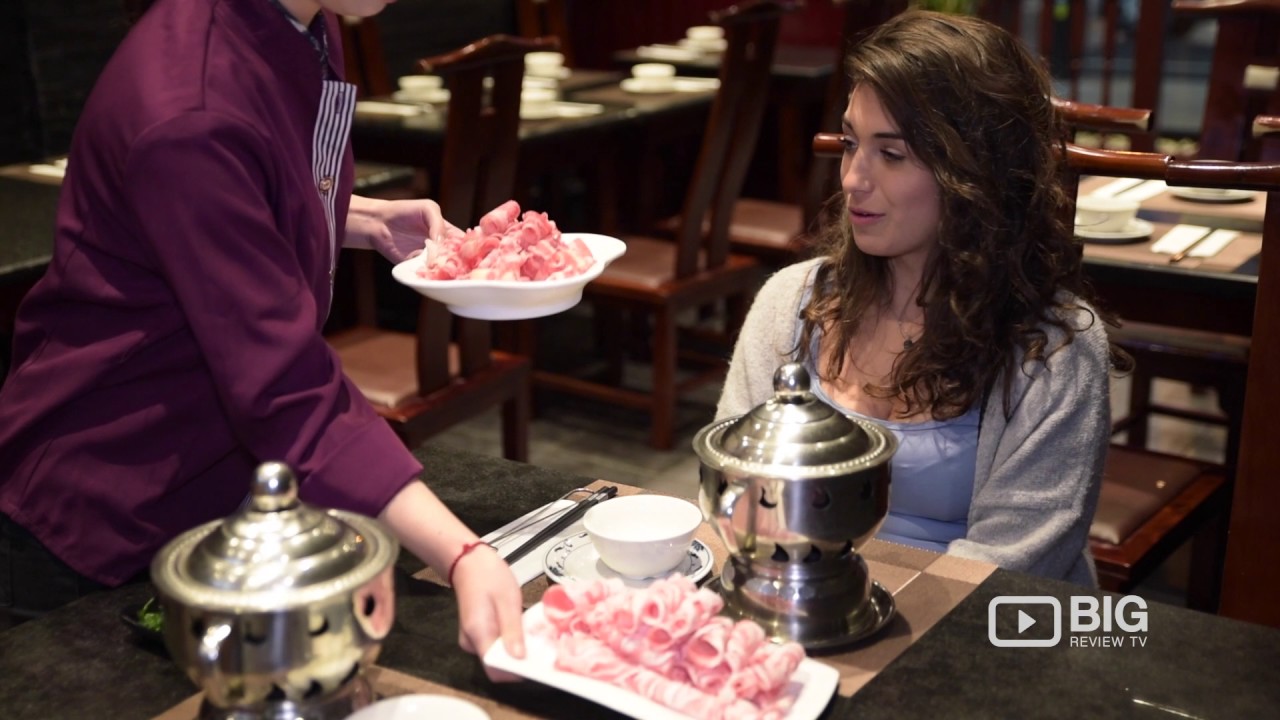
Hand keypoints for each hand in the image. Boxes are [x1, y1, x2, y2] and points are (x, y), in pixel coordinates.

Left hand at [344, 195, 459, 263]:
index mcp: (448, 233)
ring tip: (445, 266)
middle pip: (456, 258)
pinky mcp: (416, 267)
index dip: (469, 247)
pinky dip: (429, 273)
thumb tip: (443, 243)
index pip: (464, 242)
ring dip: (444, 269)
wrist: (379, 222)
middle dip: (459, 262)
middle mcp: (441, 248)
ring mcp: (429, 259)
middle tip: (461, 263)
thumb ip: (439, 223)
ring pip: (442, 268)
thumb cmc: (404, 211)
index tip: (472, 252)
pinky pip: (426, 273)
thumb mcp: (428, 208)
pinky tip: (430, 269)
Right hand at [377, 481, 526, 681]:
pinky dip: (509, 638)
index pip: (495, 670)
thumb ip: (512, 630)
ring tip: (527, 626)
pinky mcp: (476, 633)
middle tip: (537, 639)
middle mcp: (471, 642)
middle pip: (498, 664)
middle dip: (519, 656)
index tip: (535, 660)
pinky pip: (495, 644)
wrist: (468, 560)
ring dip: (515, 645)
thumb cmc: (488, 576)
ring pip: (497, 654)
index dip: (516, 671)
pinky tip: (517, 622)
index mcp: (478, 634)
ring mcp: (472, 639)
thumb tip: (519, 658)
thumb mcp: (507, 600)